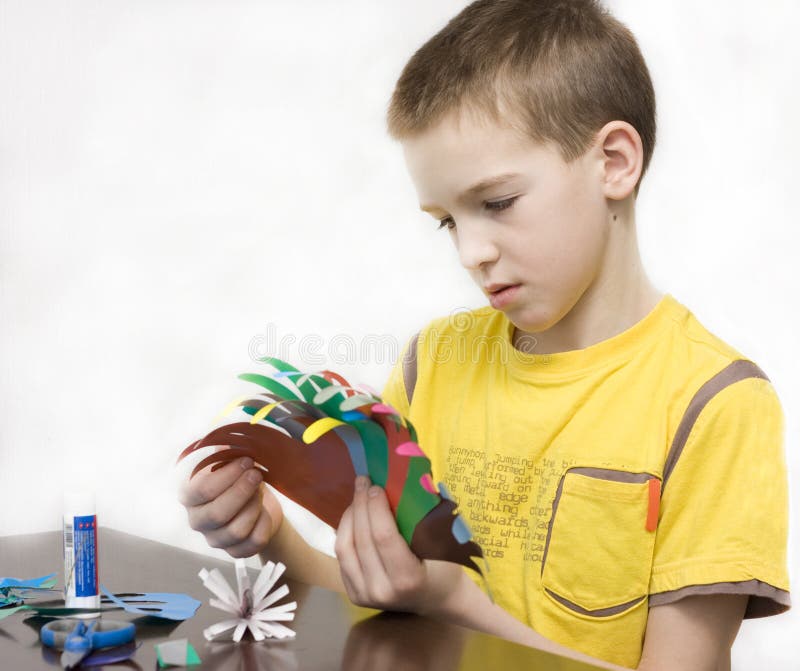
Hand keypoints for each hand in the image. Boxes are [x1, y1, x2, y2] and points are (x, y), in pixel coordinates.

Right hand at [178, 455, 282, 557]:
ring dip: (253, 507)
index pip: (201, 490)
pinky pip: (253, 542)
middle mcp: (197, 520)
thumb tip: (225, 445)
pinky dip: (264, 525)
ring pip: (236, 530)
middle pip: (217, 514)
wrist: (259, 500)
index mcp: (189, 496)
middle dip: (242, 491)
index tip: (247, 460)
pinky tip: (265, 512)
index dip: (227, 475)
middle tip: (257, 474)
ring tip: (260, 491)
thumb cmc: (239, 477)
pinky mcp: (235, 551)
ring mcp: (216, 539)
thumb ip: (225, 454)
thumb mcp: (231, 461)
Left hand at [334, 475, 461, 614]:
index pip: (383, 537)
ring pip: (345, 547)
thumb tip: (400, 480)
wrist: (439, 600)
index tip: (376, 486)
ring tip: (358, 496)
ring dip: (349, 516)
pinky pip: (342, 557)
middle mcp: (382, 591)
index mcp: (407, 578)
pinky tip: (354, 516)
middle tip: (363, 482)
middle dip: (361, 505)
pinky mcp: (355, 595)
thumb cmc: (445, 566)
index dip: (376, 508)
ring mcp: (365, 596)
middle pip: (362, 539)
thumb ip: (420, 517)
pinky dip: (344, 532)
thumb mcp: (441, 543)